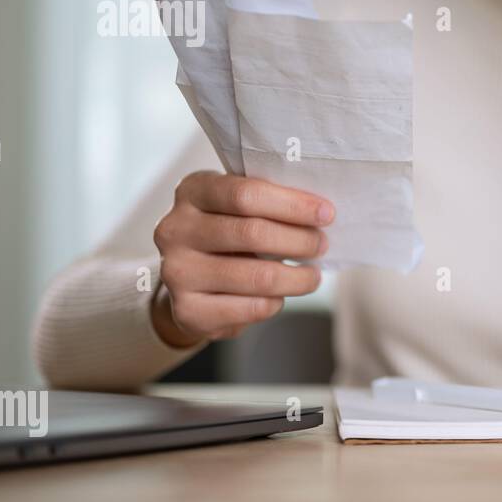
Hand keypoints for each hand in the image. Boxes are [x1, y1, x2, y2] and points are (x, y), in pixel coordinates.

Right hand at [150, 172, 332, 347]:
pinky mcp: (187, 310)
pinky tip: (279, 296)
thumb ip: (270, 202)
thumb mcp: (241, 208)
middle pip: (252, 233)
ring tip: (312, 276)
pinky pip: (250, 307)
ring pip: (257, 276)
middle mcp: (175, 229)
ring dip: (297, 278)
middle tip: (321, 245)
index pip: (246, 193)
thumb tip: (321, 212)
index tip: (326, 214)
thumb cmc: (229, 234)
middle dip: (299, 240)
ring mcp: (176, 271)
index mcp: (193, 191)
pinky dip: (275, 302)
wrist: (190, 279)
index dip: (293, 205)